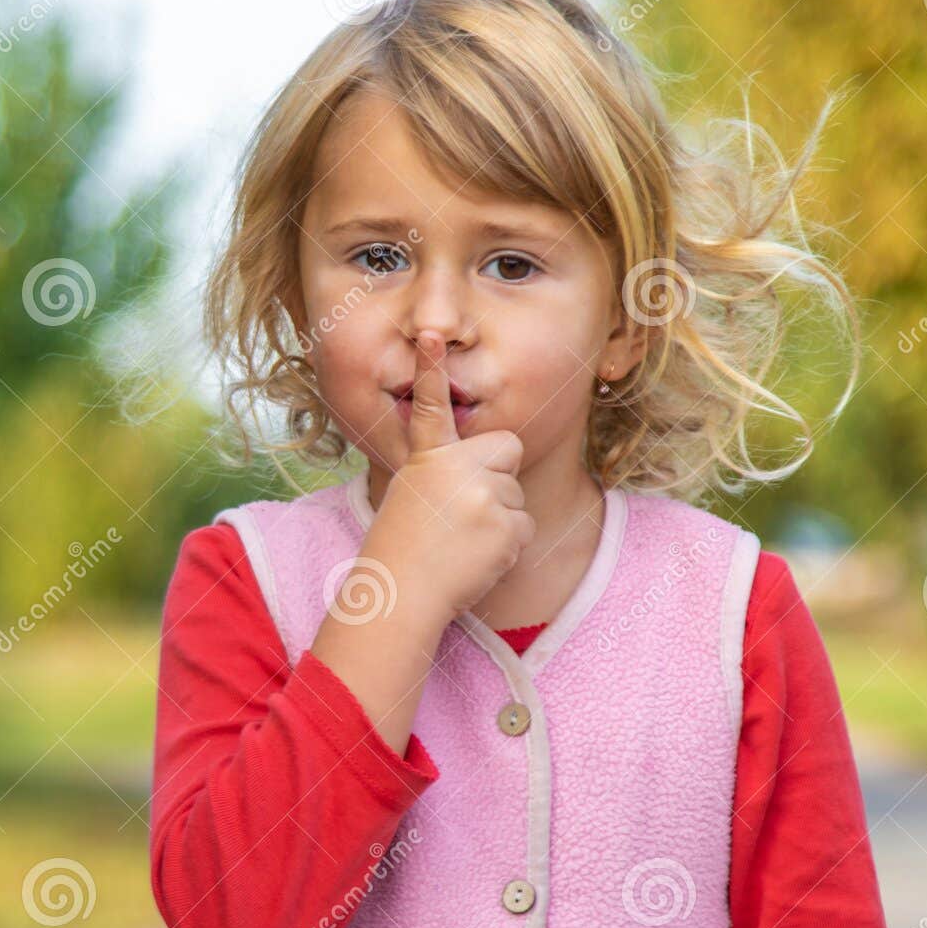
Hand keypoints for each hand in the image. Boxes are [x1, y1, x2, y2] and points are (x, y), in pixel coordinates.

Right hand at [362, 330, 535, 620]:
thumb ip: (444, 473)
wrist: (402, 592)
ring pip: (516, 495)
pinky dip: (506, 546)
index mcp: (428, 456)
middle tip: (465, 509)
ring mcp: (484, 493)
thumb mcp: (412, 494)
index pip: (431, 405)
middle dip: (499, 475)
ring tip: (461, 541)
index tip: (431, 335)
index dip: (431, 369)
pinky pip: (524, 528)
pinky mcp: (506, 523)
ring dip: (498, 519)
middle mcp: (457, 466)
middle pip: (508, 450)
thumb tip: (483, 474)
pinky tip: (476, 557)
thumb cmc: (403, 548)